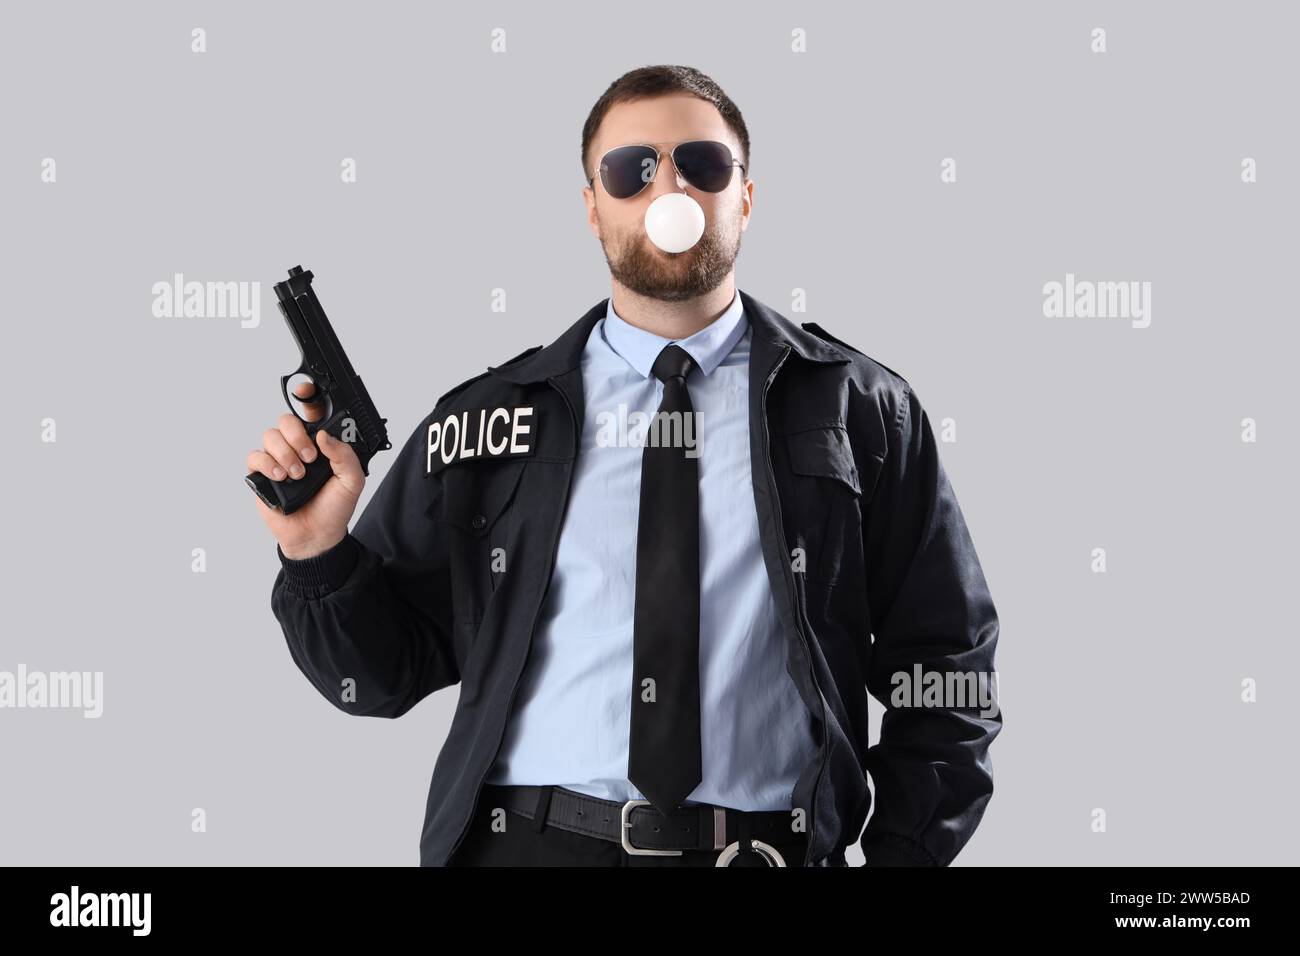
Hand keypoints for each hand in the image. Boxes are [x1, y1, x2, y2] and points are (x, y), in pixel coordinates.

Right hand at [246, 382, 364, 558]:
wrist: (317, 536)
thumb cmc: (334, 508)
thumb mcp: (353, 480)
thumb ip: (345, 455)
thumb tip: (325, 436)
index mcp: (320, 444)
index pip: (311, 414)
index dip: (307, 398)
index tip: (305, 391)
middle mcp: (297, 448)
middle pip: (286, 420)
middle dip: (297, 435)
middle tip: (310, 456)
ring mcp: (278, 459)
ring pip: (269, 436)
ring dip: (285, 453)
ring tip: (297, 474)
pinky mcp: (262, 474)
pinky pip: (255, 456)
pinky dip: (267, 464)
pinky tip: (281, 477)